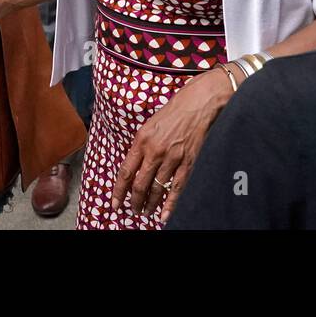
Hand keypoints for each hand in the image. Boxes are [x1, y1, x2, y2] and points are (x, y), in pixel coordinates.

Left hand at [112, 67, 230, 222]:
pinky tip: (164, 214)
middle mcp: (155, 150)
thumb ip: (143, 144)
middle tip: (133, 211)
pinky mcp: (188, 161)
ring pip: (157, 188)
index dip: (119, 191)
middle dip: (135, 201)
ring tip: (146, 212)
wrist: (200, 101)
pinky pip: (177, 187)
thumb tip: (136, 164)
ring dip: (150, 204)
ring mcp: (172, 157)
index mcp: (142, 140)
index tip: (115, 203)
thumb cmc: (176, 108)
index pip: (125, 171)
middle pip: (140, 184)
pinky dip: (170, 204)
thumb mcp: (151, 123)